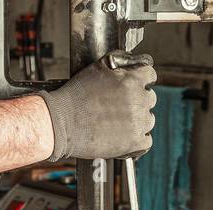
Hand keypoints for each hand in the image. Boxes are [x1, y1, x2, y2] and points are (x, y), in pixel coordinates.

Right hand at [37, 52, 156, 161]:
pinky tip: (127, 137)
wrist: (62, 122)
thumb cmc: (76, 95)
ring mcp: (138, 122)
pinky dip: (139, 139)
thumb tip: (132, 64)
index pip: (150, 75)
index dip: (144, 79)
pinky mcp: (134, 142)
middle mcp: (139, 100)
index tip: (139, 85)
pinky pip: (147, 140)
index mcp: (132, 80)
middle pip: (150, 99)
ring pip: (149, 120)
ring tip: (121, 123)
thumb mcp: (97, 68)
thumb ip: (119, 65)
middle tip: (122, 106)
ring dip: (139, 120)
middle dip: (139, 101)